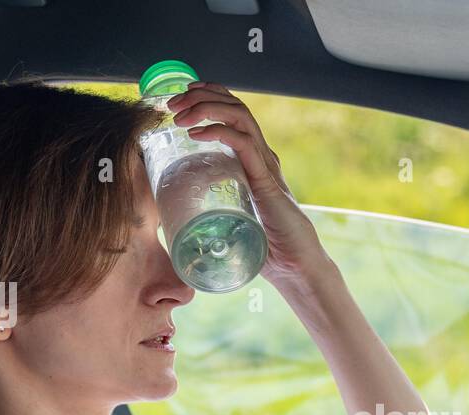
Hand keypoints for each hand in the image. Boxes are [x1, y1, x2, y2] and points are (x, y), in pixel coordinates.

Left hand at [167, 82, 329, 286]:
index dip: (207, 95)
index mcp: (254, 159)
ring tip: (180, 116)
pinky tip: (196, 135)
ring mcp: (266, 164)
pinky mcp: (266, 179)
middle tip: (172, 105)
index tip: (180, 98)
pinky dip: (218, 132)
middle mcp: (262, 155)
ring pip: (238, 115)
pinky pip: (243, 143)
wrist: (296, 265)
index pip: (233, 112)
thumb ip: (213, 211)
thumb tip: (175, 221)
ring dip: (205, 107)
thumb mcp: (232, 219)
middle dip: (199, 96)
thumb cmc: (267, 247)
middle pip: (234, 105)